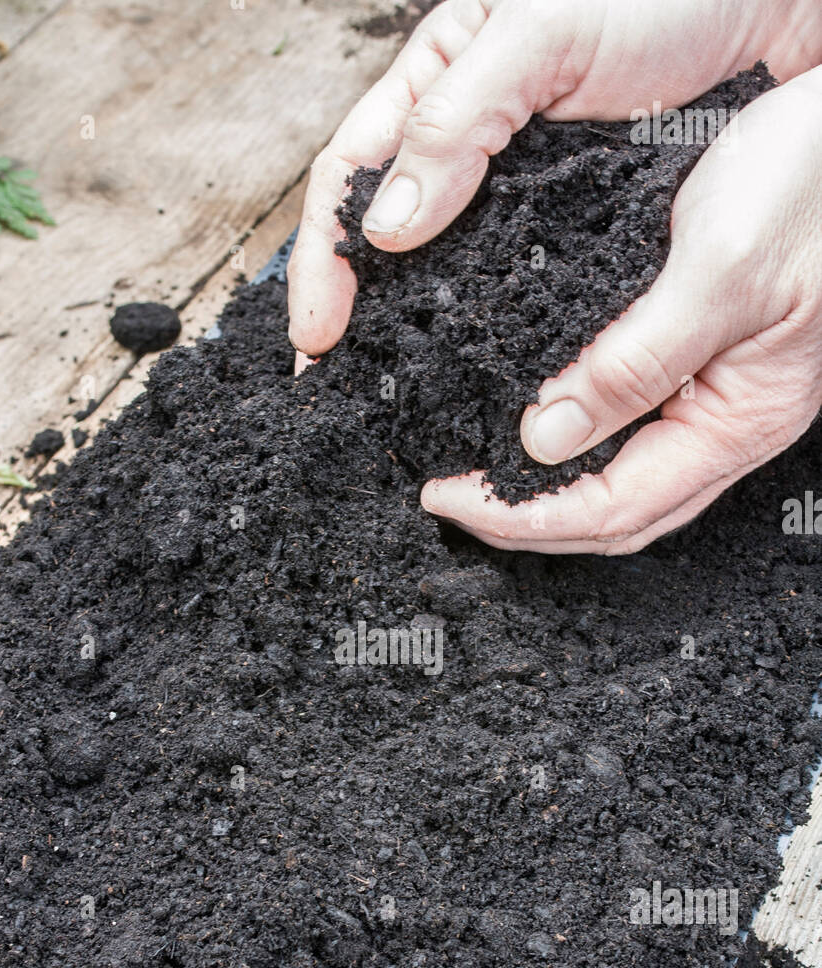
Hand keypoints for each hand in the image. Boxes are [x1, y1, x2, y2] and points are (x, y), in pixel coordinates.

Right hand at [287, 0, 821, 355]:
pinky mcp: (566, 226)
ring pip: (440, 271)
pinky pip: (509, 287)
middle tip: (340, 387)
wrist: (766, 16)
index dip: (323, 257)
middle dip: (352, 313)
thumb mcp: (541, 31)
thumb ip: (457, 119)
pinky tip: (476, 373)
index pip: (348, 175)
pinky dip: (485, 333)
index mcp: (435, 82)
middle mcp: (463, 143)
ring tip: (397, 399)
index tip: (318, 333)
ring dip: (411, 334)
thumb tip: (388, 226)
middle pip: (383, 236)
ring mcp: (512, 191)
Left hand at [422, 68, 821, 551]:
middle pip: (614, 515)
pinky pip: (626, 434)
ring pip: (619, 482)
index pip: (613, 508)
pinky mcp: (702, 366)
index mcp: (739, 422)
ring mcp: (717, 402)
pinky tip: (528, 423)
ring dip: (543, 491)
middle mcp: (728, 427)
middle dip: (524, 520)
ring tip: (475, 474)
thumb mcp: (719, 267)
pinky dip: (569, 444)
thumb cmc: (812, 184)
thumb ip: (635, 360)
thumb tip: (544, 438)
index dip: (521, 515)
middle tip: (446, 498)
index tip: (447, 497)